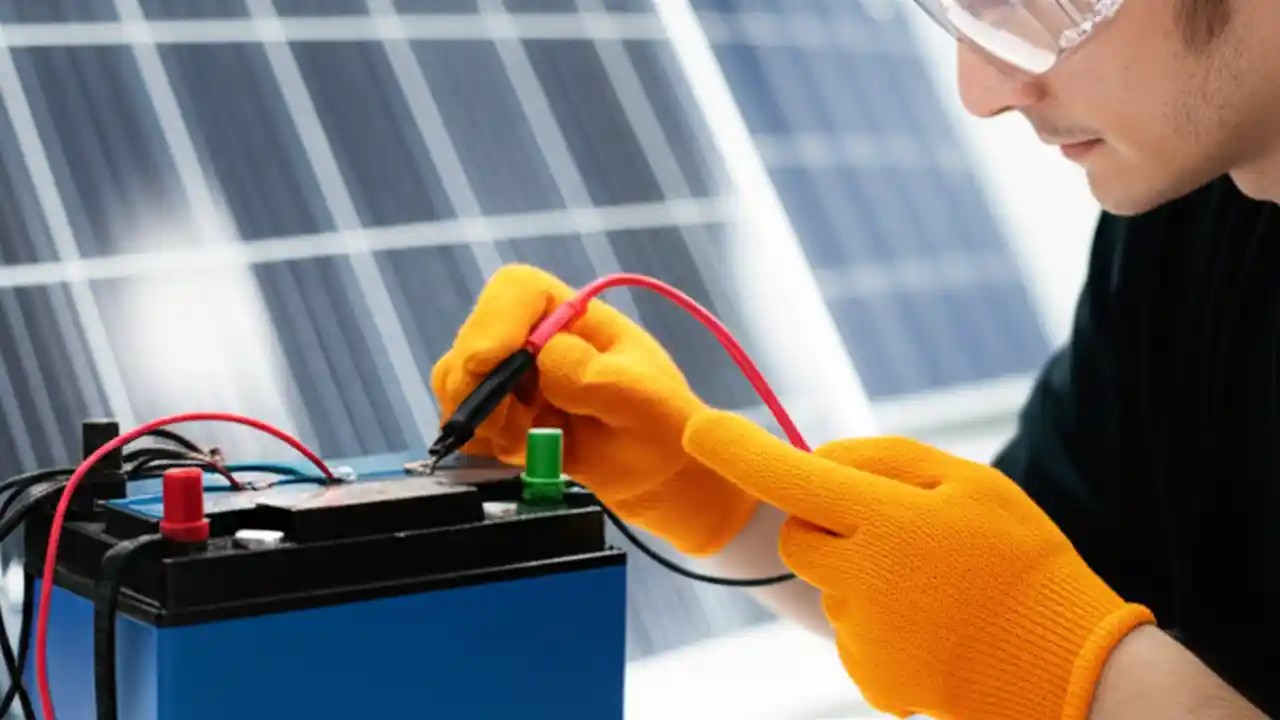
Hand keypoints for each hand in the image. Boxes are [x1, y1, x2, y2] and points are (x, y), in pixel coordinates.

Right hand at [431, 265, 756, 554]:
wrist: (660, 477)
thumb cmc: (663, 429)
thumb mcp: (642, 401)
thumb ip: (592, 376)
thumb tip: (542, 355)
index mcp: (573, 317)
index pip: (516, 290)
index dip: (494, 321)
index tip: (494, 363)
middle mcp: (536, 339)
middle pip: (473, 339)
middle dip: (478, 386)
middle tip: (510, 425)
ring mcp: (514, 379)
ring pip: (457, 382)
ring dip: (481, 420)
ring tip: (528, 442)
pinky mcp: (502, 416)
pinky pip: (463, 423)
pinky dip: (482, 443)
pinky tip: (522, 453)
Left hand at [682, 410, 1155, 719]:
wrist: (1066, 667)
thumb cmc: (1020, 561)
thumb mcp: (970, 484)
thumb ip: (884, 461)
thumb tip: (814, 461)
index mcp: (884, 519)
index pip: (788, 476)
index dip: (737, 449)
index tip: (698, 427)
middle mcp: (858, 577)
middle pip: (802, 536)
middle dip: (828, 524)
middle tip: (896, 531)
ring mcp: (860, 632)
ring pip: (829, 584)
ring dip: (862, 576)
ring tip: (935, 589)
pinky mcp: (868, 674)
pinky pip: (850, 631)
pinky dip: (878, 623)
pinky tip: (929, 627)